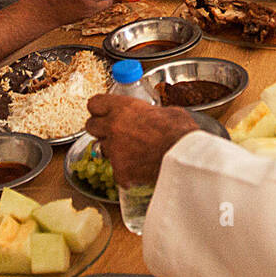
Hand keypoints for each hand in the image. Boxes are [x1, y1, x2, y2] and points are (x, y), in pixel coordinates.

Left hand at [85, 95, 199, 186]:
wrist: (184, 157)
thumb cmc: (181, 132)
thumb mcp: (166, 111)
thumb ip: (149, 112)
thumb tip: (150, 116)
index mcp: (123, 108)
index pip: (94, 104)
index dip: (99, 108)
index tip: (103, 112)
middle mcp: (113, 127)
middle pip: (91, 126)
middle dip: (101, 129)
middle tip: (115, 133)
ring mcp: (114, 151)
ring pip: (104, 150)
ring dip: (115, 151)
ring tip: (135, 153)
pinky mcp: (119, 171)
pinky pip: (117, 172)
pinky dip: (127, 173)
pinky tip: (142, 169)